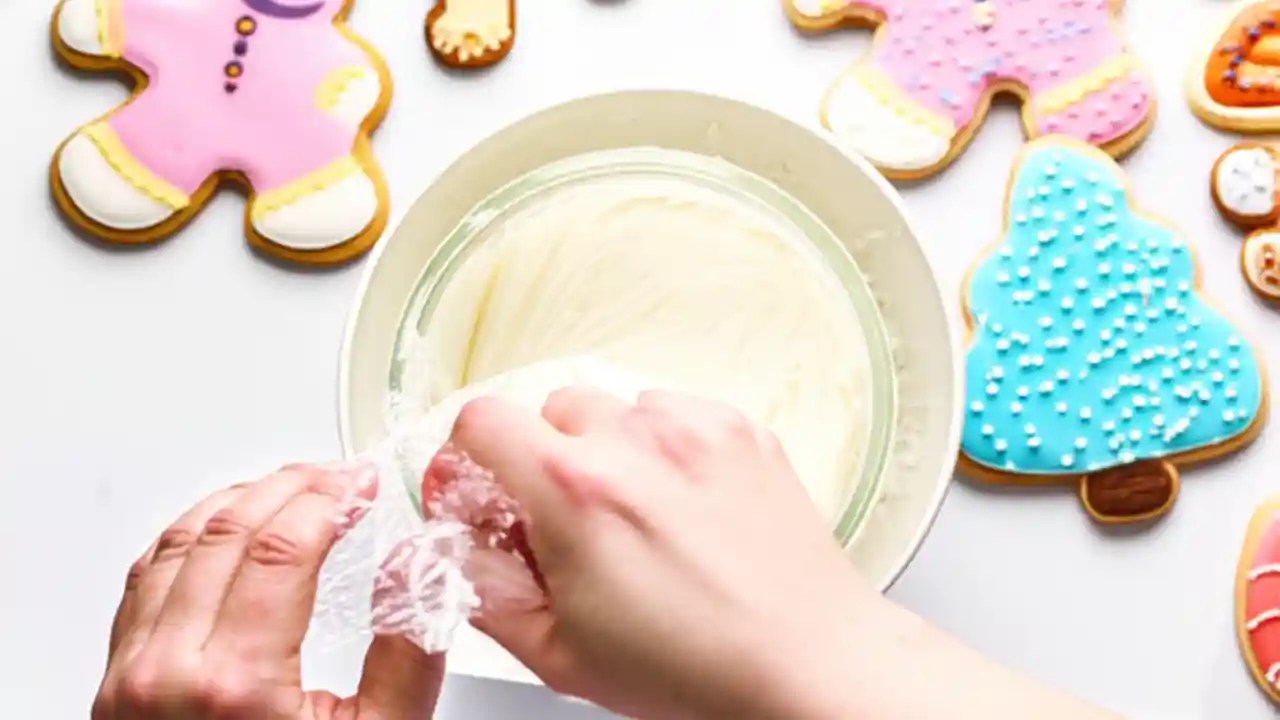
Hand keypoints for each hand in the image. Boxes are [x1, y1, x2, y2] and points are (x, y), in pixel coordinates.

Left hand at [93, 464, 445, 719]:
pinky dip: (188, 534)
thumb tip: (422, 575)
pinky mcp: (114, 682)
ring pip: (177, 542)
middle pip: (227, 529)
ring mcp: (131, 675)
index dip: (329, 496)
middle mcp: (169, 671)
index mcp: (237, 684)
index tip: (362, 483)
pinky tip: (221, 526)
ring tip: (286, 489)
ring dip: (237, 499)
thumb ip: (408, 658)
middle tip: (335, 478)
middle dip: (290, 486)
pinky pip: (144, 577)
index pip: (281, 544)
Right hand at [447, 389, 1116, 719]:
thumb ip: (486, 589)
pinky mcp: (741, 428)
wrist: (807, 661)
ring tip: (638, 516)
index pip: (481, 420)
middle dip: (543, 459)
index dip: (468, 457)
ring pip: (615, 407)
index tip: (483, 487)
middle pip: (548, 409)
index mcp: (575, 491)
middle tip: (568, 519)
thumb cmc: (696, 668)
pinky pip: (675, 411)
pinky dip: (665, 446)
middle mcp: (635, 441)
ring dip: (608, 449)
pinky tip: (682, 504)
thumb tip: (457, 546)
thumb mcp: (559, 652)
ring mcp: (694, 428)